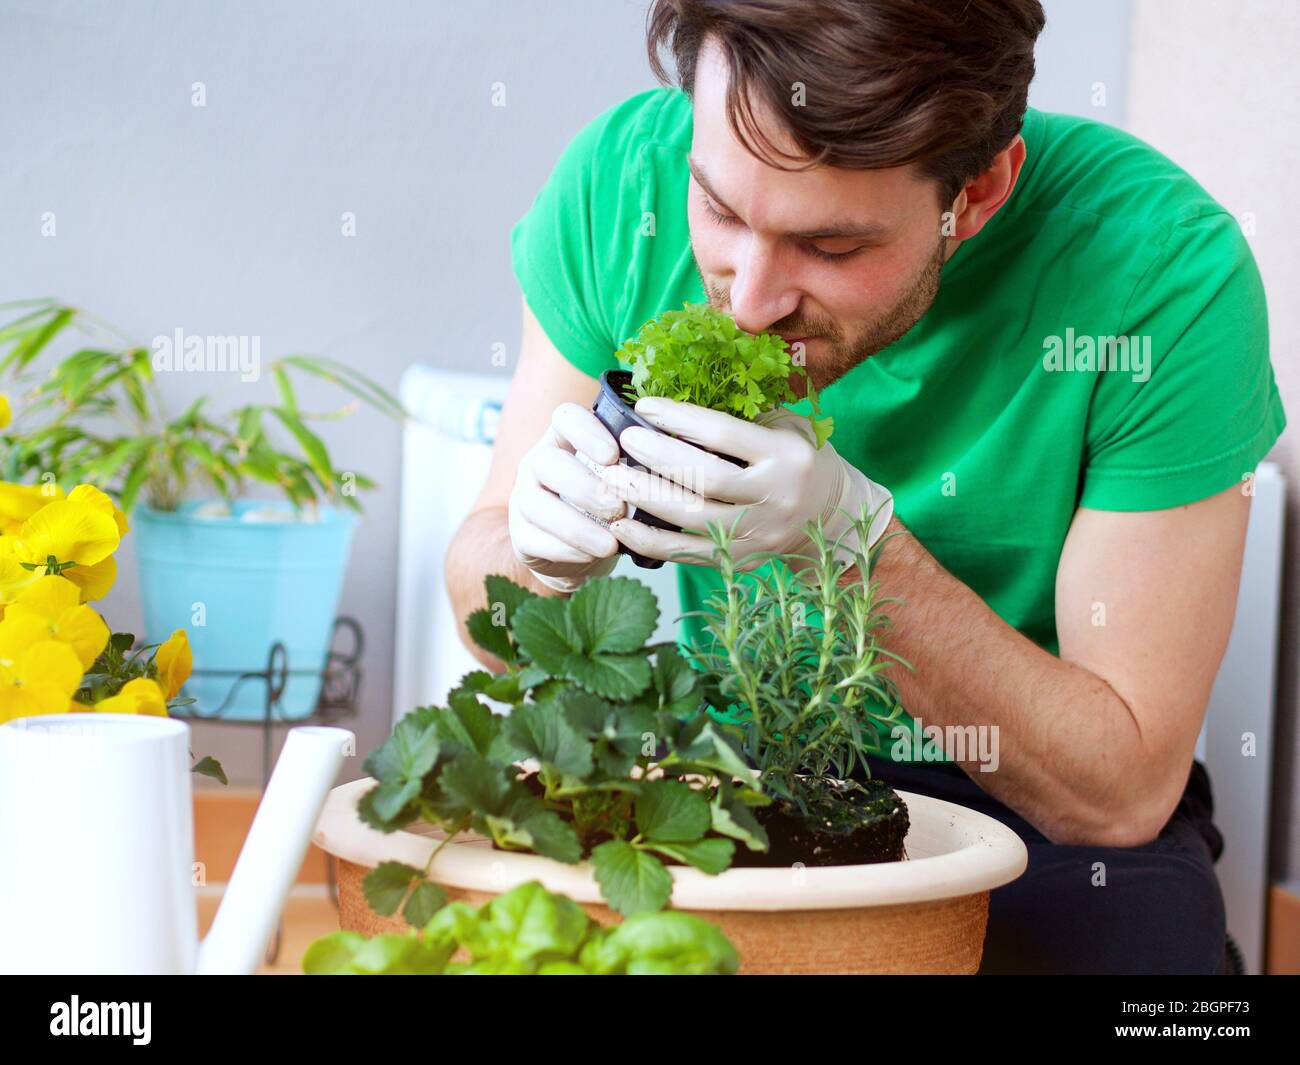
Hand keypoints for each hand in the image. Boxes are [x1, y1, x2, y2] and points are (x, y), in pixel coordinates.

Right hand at [507, 402, 627, 592]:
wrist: (581, 551)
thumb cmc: (609, 506)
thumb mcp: (622, 482)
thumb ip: (635, 470)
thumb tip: (668, 471)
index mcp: (564, 439)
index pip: (565, 417)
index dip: (586, 432)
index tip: (613, 456)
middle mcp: (538, 463)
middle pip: (547, 461)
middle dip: (585, 488)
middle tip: (618, 510)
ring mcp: (523, 499)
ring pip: (537, 505)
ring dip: (577, 527)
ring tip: (610, 545)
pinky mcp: (521, 536)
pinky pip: (535, 540)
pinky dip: (566, 550)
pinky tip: (591, 557)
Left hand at [598, 397, 892, 569]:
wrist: (834, 518)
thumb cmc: (800, 461)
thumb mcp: (786, 428)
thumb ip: (742, 418)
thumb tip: (677, 400)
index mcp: (786, 456)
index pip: (723, 434)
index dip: (679, 419)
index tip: (644, 406)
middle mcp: (774, 496)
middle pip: (704, 477)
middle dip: (655, 458)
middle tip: (621, 443)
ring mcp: (759, 533)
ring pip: (691, 518)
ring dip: (645, 498)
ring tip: (609, 480)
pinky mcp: (743, 560)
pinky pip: (688, 553)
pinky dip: (651, 542)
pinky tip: (621, 526)